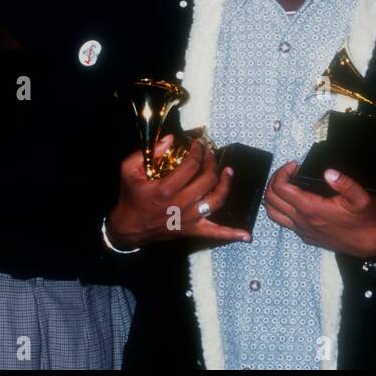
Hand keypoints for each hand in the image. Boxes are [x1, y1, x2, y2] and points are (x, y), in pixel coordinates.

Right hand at [106, 134, 250, 249]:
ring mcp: (189, 219)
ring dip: (226, 184)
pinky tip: (247, 235)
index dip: (199, 151)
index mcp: (165, 190)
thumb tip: (171, 139)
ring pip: (216, 199)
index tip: (199, 143)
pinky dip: (231, 234)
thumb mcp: (128, 170)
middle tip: (210, 154)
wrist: (127, 228)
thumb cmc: (129, 197)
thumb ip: (149, 152)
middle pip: (208, 180)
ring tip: (228, 171)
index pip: (191, 166)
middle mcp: (181, 204)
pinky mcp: (193, 230)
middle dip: (212, 162)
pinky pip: (215, 233)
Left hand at [264, 162, 375, 257]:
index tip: (295, 165)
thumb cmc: (366, 221)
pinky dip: (281, 208)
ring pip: (272, 213)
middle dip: (274, 180)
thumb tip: (329, 172)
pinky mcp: (305, 236)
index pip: (281, 188)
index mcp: (312, 209)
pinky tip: (295, 200)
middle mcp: (302, 221)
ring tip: (286, 184)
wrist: (370, 244)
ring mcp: (302, 230)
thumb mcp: (362, 198)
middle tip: (288, 171)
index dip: (283, 172)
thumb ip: (345, 183)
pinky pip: (283, 222)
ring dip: (273, 196)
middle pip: (270, 200)